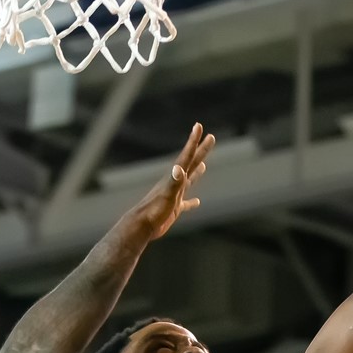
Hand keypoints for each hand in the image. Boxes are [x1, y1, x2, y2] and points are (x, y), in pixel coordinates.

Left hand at [122, 123, 214, 240]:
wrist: (141, 226)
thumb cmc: (153, 211)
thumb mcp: (167, 195)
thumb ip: (174, 182)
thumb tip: (180, 168)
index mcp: (175, 177)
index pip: (187, 156)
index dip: (194, 141)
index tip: (198, 126)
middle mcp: (175, 183)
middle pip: (191, 163)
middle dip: (201, 150)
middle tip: (211, 137)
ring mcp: (174, 196)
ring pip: (188, 181)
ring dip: (196, 172)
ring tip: (203, 165)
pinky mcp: (173, 209)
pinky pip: (186, 203)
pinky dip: (192, 202)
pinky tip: (197, 202)